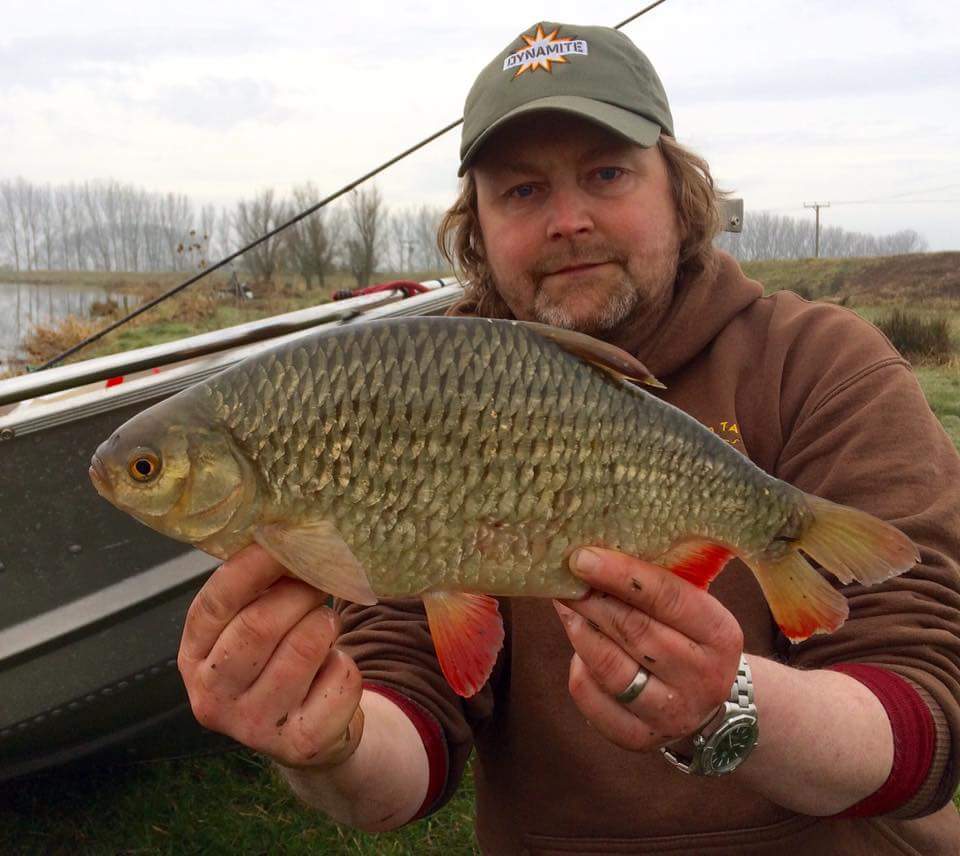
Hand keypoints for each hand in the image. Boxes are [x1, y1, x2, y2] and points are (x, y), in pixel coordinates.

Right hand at [177, 544, 363, 768]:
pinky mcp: (301, 745)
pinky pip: (339, 679)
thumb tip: (289, 534)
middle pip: (259, 625)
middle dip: (299, 592)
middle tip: (320, 581)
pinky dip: (347, 663)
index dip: (254, 565)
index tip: (288, 538)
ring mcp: (254, 727)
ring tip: (325, 623)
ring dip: (325, 624)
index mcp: (194, 656)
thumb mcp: (252, 626)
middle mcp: (213, 697)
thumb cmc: (278, 662)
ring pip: (303, 648)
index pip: (215, 602)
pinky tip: (333, 668)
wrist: (308, 734)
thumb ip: (259, 588)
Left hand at [554, 547, 742, 751]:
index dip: (621, 574)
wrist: (708, 702)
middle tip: (562, 577)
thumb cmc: (687, 636)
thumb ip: (656, 582)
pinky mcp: (639, 739)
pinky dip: (579, 668)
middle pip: (636, 631)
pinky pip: (593, 700)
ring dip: (580, 631)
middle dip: (593, 600)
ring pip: (611, 668)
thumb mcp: (692, 606)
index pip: (669, 597)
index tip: (583, 557)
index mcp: (721, 636)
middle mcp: (703, 679)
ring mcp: (672, 715)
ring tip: (565, 605)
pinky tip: (579, 646)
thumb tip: (595, 549)